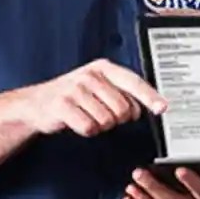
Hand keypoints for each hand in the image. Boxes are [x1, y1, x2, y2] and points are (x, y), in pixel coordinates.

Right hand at [21, 59, 166, 136]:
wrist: (36, 103)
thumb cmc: (74, 96)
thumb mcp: (99, 86)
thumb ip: (123, 92)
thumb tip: (149, 106)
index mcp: (103, 68)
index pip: (133, 82)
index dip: (150, 96)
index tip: (162, 108)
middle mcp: (90, 75)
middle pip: (122, 109)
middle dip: (117, 119)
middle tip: (102, 113)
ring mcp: (75, 89)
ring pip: (106, 121)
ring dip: (99, 125)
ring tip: (87, 115)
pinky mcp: (62, 105)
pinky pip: (89, 128)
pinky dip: (86, 130)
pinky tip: (77, 122)